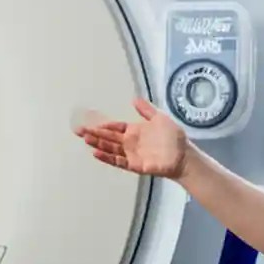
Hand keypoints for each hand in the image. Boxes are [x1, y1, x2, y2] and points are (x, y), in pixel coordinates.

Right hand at [74, 98, 188, 178]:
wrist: (184, 155)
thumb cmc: (173, 137)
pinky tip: (96, 153)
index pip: (114, 127)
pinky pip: (118, 161)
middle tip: (78, 130)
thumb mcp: (160, 118)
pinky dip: (107, 158)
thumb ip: (146, 110)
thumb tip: (134, 99)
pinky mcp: (135, 165)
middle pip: (108, 138)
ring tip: (85, 138)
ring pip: (110, 149)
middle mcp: (130, 143)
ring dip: (98, 144)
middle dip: (93, 134)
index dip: (102, 125)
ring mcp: (131, 155)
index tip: (89, 122)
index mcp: (134, 131)